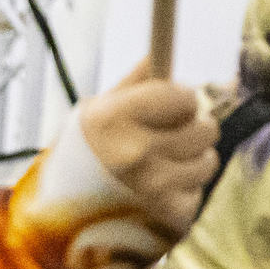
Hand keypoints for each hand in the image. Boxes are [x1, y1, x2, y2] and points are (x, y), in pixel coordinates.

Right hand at [81, 57, 215, 236]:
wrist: (61, 216)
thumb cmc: (88, 154)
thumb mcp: (100, 112)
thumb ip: (135, 82)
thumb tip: (160, 52)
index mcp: (114, 119)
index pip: (182, 96)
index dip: (183, 99)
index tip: (175, 105)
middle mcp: (133, 152)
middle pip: (205, 128)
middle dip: (194, 128)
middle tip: (174, 134)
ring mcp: (153, 187)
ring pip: (208, 160)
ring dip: (195, 159)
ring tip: (168, 162)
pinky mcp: (167, 215)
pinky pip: (198, 192)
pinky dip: (185, 190)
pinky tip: (162, 190)